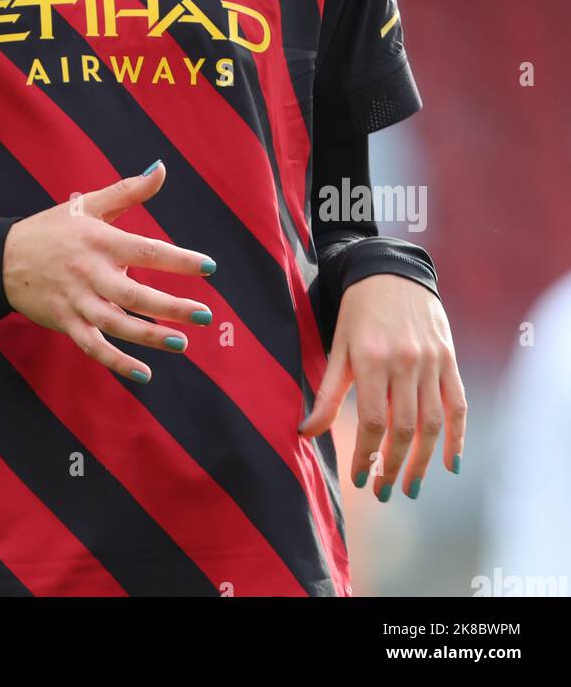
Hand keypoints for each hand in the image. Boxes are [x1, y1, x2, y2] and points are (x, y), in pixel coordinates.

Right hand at [2, 161, 216, 382]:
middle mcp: (89, 272)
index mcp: (99, 241)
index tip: (209, 267)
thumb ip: (127, 190)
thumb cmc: (52, 229)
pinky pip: (93, 347)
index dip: (178, 260)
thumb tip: (161, 168)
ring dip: (150, 337)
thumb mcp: (88, 205)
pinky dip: (117, 363)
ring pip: (116, 324)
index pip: (145, 251)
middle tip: (204, 314)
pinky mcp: (65, 322)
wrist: (1, 259)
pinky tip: (145, 374)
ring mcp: (76, 301)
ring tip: (183, 343)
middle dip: (170, 307)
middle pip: (133, 295)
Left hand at [297, 273, 466, 499]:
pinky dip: (457, 436)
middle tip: (385, 492)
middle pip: (403, 427)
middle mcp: (404, 362)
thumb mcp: (338, 347)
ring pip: (432, 422)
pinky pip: (457, 405)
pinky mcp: (449, 359)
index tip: (359, 479)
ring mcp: (431, 361)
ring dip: (424, 460)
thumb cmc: (358, 312)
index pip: (372, 421)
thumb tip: (305, 432)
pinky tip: (450, 463)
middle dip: (393, 466)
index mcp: (371, 359)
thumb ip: (328, 393)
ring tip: (411, 486)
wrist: (391, 271)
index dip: (366, 455)